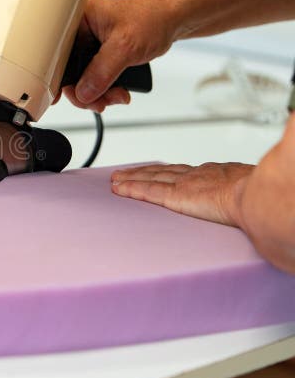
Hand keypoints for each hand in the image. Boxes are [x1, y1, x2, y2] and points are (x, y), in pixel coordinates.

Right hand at [62, 0, 177, 112]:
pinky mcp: (102, 52)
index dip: (57, 77)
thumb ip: (102, 72)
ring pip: (83, 76)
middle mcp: (81, 30)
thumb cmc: (153, 17)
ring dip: (99, 92)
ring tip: (117, 96)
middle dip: (85, 90)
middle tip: (99, 102)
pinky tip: (119, 91)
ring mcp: (91, 42)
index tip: (54, 97)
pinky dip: (106, 88)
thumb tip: (83, 92)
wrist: (175, 18)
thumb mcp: (125, 47)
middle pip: (70, 69)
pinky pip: (95, 75)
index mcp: (78, 18)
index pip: (58, 52)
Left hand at [110, 162, 252, 226]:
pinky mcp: (175, 196)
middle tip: (126, 172)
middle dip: (143, 172)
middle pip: (162, 171)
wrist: (256, 197)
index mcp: (215, 174)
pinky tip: (119, 189)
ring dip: (131, 178)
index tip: (158, 170)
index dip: (168, 171)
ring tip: (116, 179)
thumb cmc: (260, 198)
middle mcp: (196, 175)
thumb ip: (243, 197)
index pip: (185, 171)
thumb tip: (253, 207)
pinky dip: (131, 189)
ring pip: (150, 178)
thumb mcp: (251, 191)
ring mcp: (184, 184)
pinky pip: (147, 191)